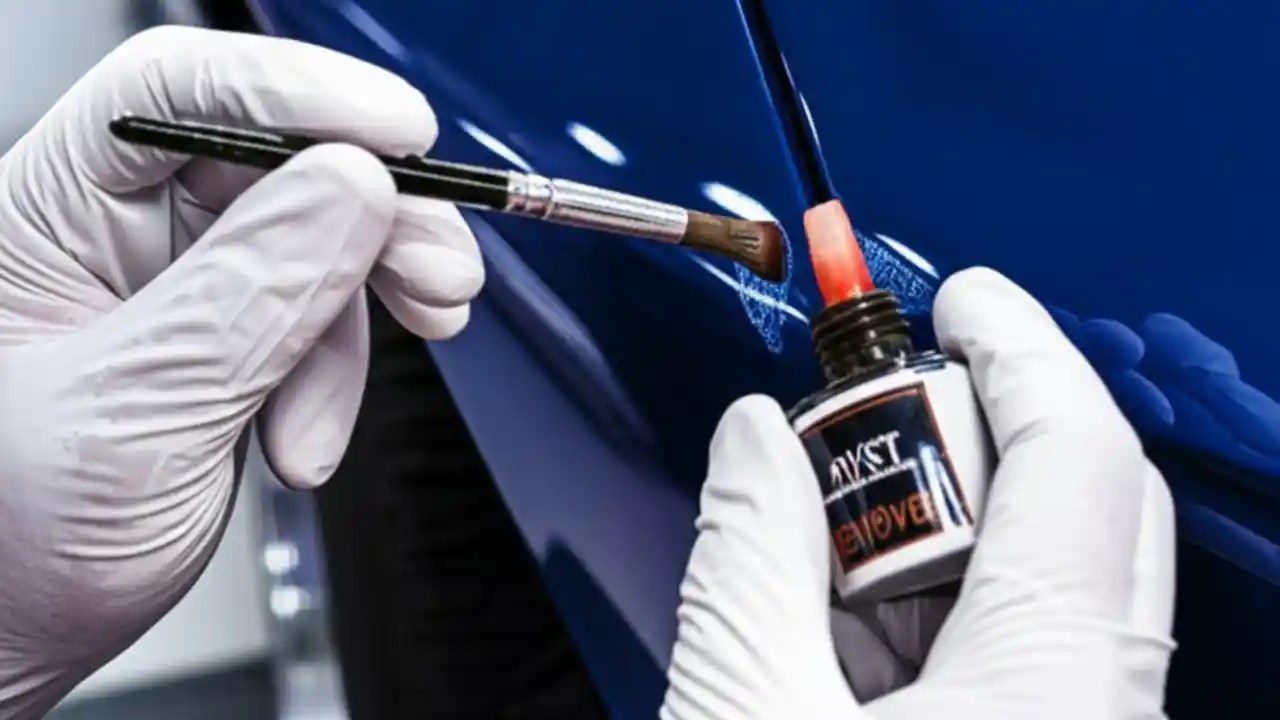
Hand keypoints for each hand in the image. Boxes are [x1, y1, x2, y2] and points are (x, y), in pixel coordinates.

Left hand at [0, 27, 481, 715]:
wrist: (9, 640)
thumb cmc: (5, 550)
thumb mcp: (136, 420)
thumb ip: (250, 296)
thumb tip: (353, 189)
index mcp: (46, 216)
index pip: (178, 92)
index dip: (298, 90)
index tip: (401, 134)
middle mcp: (110, 234)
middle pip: (273, 161)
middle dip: (372, 221)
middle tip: (436, 275)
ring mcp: (173, 288)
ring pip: (316, 242)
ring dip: (361, 316)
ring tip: (337, 403)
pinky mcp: (226, 339)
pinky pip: (318, 315)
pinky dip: (338, 372)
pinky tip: (309, 432)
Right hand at [661, 268, 1175, 718]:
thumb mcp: (743, 707)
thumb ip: (745, 555)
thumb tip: (753, 438)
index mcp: (1052, 681)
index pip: (1078, 451)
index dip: (1018, 344)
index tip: (962, 299)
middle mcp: (1102, 703)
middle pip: (1083, 499)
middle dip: (973, 434)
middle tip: (878, 420)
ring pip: (1057, 573)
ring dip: (945, 529)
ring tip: (830, 550)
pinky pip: (1032, 643)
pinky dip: (944, 605)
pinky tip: (849, 630)